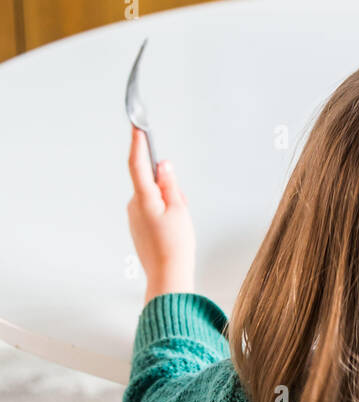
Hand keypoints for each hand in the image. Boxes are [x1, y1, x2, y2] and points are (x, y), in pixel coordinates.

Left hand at [127, 126, 194, 301]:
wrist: (168, 275)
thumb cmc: (175, 245)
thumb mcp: (179, 208)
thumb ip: (170, 183)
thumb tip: (162, 165)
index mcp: (143, 199)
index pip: (137, 163)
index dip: (138, 143)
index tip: (137, 127)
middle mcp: (134, 206)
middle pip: (151, 182)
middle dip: (168, 186)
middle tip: (182, 204)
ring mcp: (135, 218)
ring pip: (154, 197)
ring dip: (169, 201)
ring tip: (180, 222)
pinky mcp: (139, 227)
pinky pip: (152, 210)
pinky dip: (164, 212)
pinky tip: (174, 228)